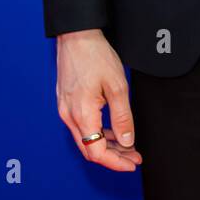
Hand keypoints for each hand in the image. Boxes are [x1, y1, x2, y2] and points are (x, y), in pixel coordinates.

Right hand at [56, 29, 143, 171]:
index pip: (96, 152)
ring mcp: (65, 109)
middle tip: (134, 157)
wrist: (77, 36)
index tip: (132, 163)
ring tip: (127, 146)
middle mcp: (69, 116)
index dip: (115, 162)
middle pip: (89, 149)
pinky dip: (97, 133)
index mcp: (81, 114)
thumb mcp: (117, 86)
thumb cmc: (96, 56)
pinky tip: (112, 131)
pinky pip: (82, 126)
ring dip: (106, 145)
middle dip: (113, 156)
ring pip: (85, 139)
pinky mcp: (66, 103)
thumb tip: (127, 141)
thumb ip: (122, 117)